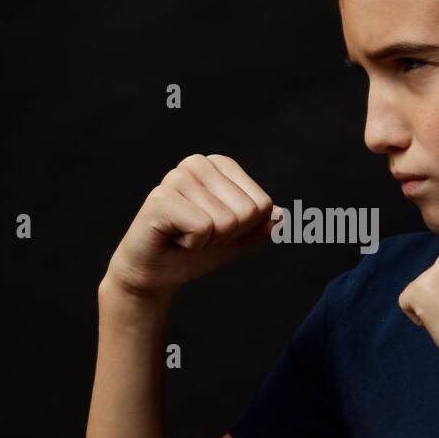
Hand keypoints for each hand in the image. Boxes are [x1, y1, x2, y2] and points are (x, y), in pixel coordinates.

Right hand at [104, 154, 277, 298]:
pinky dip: (192, 244)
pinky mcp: (161, 198)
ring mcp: (177, 178)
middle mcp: (198, 163)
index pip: (263, 204)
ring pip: (226, 222)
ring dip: (208, 241)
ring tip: (184, 235)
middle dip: (227, 235)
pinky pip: (203, 228)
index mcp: (220, 165)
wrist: (155, 274)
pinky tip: (174, 238)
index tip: (216, 230)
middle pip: (247, 211)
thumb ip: (260, 227)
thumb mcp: (236, 240)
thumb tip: (283, 215)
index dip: (243, 229)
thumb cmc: (193, 252)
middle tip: (198, 235)